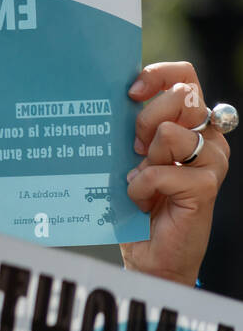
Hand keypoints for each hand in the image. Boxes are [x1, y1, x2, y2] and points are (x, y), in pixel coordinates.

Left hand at [122, 61, 230, 285]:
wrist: (148, 254)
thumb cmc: (136, 201)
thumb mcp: (130, 155)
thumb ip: (134, 126)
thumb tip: (119, 94)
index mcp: (190, 124)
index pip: (185, 77)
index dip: (158, 76)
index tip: (130, 93)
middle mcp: (207, 138)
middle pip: (182, 96)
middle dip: (146, 118)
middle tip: (135, 148)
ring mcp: (212, 161)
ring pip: (171, 133)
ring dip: (144, 160)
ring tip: (141, 181)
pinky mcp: (206, 186)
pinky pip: (160, 172)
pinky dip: (139, 187)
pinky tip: (141, 202)